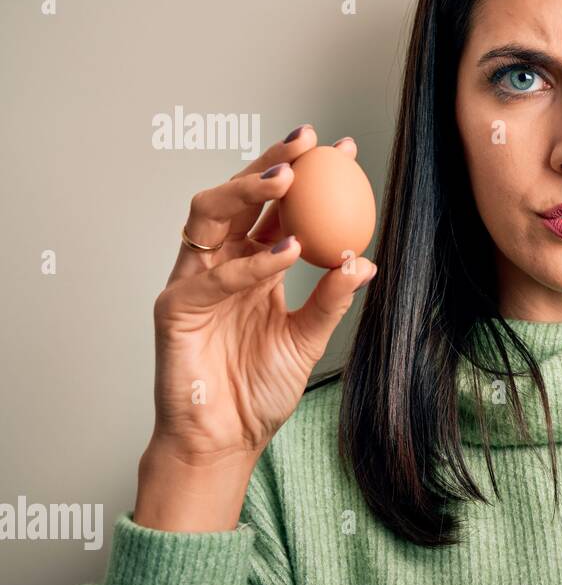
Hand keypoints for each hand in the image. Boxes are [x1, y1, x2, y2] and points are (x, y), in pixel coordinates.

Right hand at [136, 125, 375, 530]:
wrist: (227, 441)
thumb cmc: (260, 392)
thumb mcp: (309, 340)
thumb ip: (331, 300)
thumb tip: (362, 260)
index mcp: (256, 267)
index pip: (279, 209)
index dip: (307, 175)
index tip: (344, 151)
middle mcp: (224, 265)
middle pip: (238, 196)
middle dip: (270, 162)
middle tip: (307, 144)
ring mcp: (196, 281)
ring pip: (209, 214)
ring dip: (248, 190)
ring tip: (288, 178)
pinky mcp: (176, 308)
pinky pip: (214, 276)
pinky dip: (252, 262)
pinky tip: (287, 251)